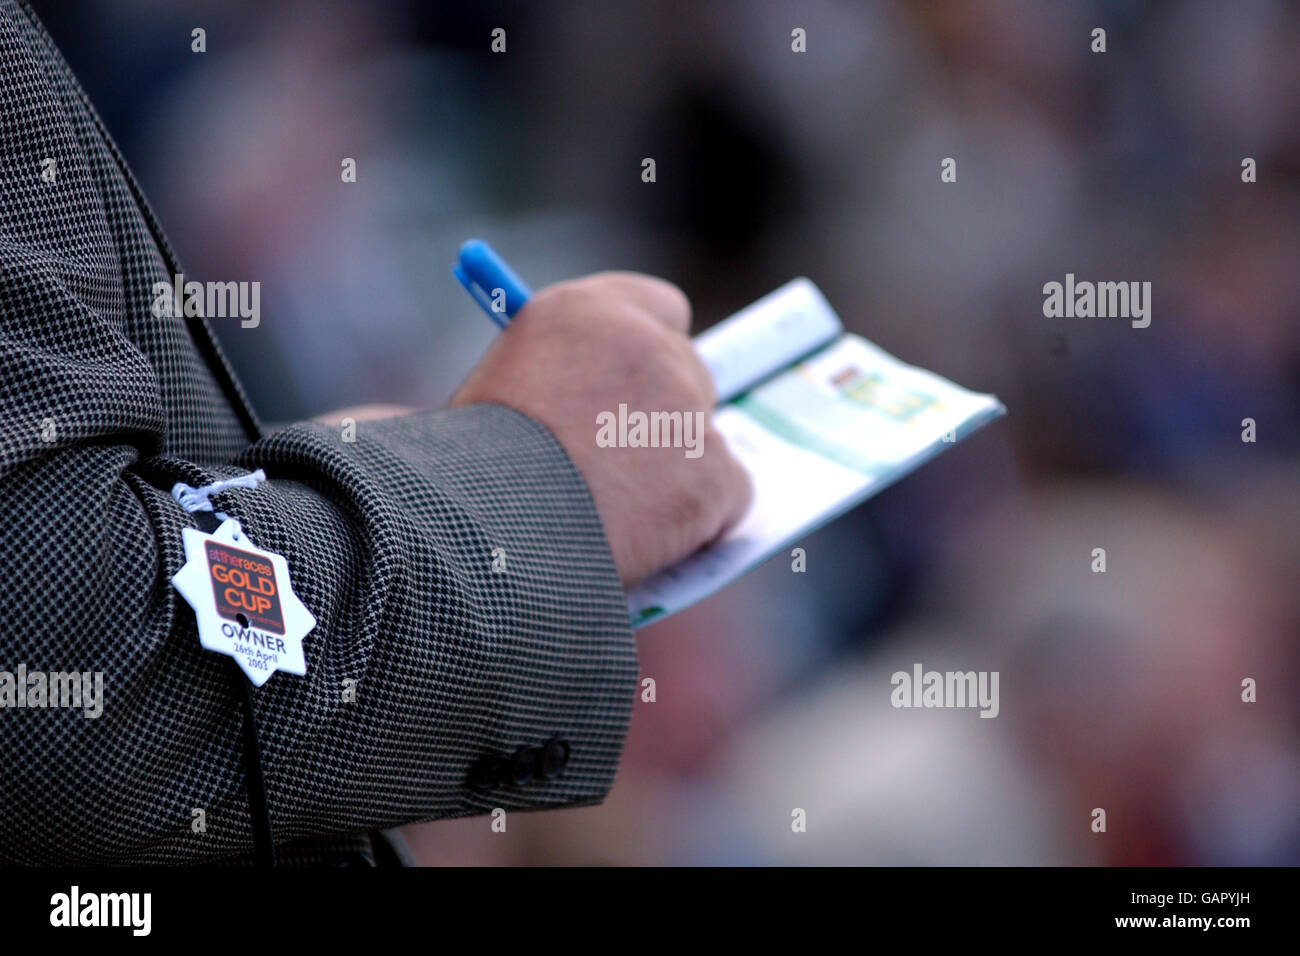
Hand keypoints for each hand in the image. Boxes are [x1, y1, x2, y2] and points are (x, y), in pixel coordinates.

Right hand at [451, 272, 751, 586]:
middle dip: (666, 418)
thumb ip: (550, 378)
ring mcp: (687, 410)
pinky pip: (728, 496)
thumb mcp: (492, 395)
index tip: (639, 386)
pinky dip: (699, 523)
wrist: (487, 530)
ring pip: (706, 442)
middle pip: (691, 374)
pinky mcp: (713, 473)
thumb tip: (571, 406)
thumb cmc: (466, 473)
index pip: (660, 309)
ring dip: (676, 475)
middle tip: (628, 466)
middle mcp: (646, 346)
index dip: (651, 351)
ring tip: (617, 515)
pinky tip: (648, 540)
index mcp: (583, 313)